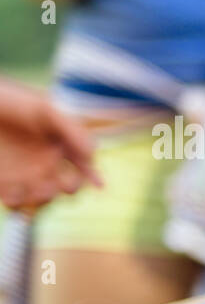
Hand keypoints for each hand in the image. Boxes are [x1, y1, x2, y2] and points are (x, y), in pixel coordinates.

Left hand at [0, 80, 99, 211]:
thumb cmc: (11, 101)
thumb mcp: (45, 110)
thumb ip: (72, 130)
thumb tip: (93, 154)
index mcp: (60, 147)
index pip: (83, 169)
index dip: (91, 178)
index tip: (95, 182)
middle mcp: (46, 163)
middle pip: (66, 189)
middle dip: (68, 190)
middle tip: (61, 184)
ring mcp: (24, 174)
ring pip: (42, 199)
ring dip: (43, 200)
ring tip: (35, 190)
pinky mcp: (3, 181)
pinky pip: (15, 201)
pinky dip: (17, 202)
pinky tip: (13, 193)